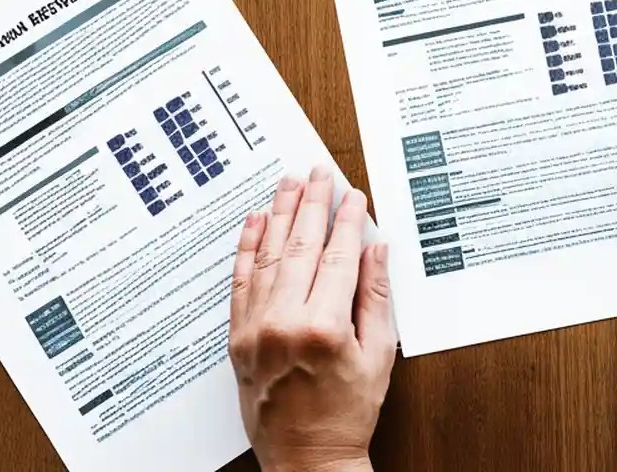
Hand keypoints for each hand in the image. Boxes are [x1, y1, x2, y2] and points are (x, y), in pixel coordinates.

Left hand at [229, 167, 396, 471]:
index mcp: (325, 326)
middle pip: (300, 246)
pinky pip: (240, 281)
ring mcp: (255, 329)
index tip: (353, 196)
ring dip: (278, 214)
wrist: (307, 458)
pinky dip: (247, 248)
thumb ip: (376, 296)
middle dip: (311, 204)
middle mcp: (284, 323)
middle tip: (318, 173)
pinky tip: (254, 222)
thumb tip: (376, 249)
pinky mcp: (237, 338)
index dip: (347, 221)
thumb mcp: (379, 354)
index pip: (338, 256)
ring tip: (288, 183)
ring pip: (267, 256)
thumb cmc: (348, 412)